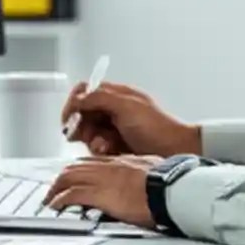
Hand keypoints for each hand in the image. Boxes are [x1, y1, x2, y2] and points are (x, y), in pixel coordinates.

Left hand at [43, 155, 160, 228]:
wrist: (171, 188)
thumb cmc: (170, 182)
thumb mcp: (157, 171)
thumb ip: (146, 173)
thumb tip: (149, 179)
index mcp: (124, 161)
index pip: (95, 161)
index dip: (81, 168)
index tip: (75, 176)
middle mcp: (110, 166)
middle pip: (77, 166)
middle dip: (63, 177)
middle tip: (56, 187)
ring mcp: (104, 179)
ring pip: (69, 176)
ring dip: (56, 187)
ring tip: (50, 198)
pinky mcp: (100, 194)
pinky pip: (72, 194)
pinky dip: (61, 199)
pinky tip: (56, 205)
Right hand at [60, 81, 202, 157]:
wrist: (175, 151)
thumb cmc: (157, 127)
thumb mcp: (127, 106)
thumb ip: (100, 98)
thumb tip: (78, 98)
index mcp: (117, 95)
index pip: (85, 91)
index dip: (74, 103)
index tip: (69, 118)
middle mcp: (114, 110)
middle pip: (83, 114)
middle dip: (82, 126)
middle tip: (87, 135)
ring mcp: (115, 129)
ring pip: (89, 133)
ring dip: (92, 140)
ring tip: (104, 146)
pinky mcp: (116, 147)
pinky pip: (97, 148)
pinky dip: (100, 151)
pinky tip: (109, 152)